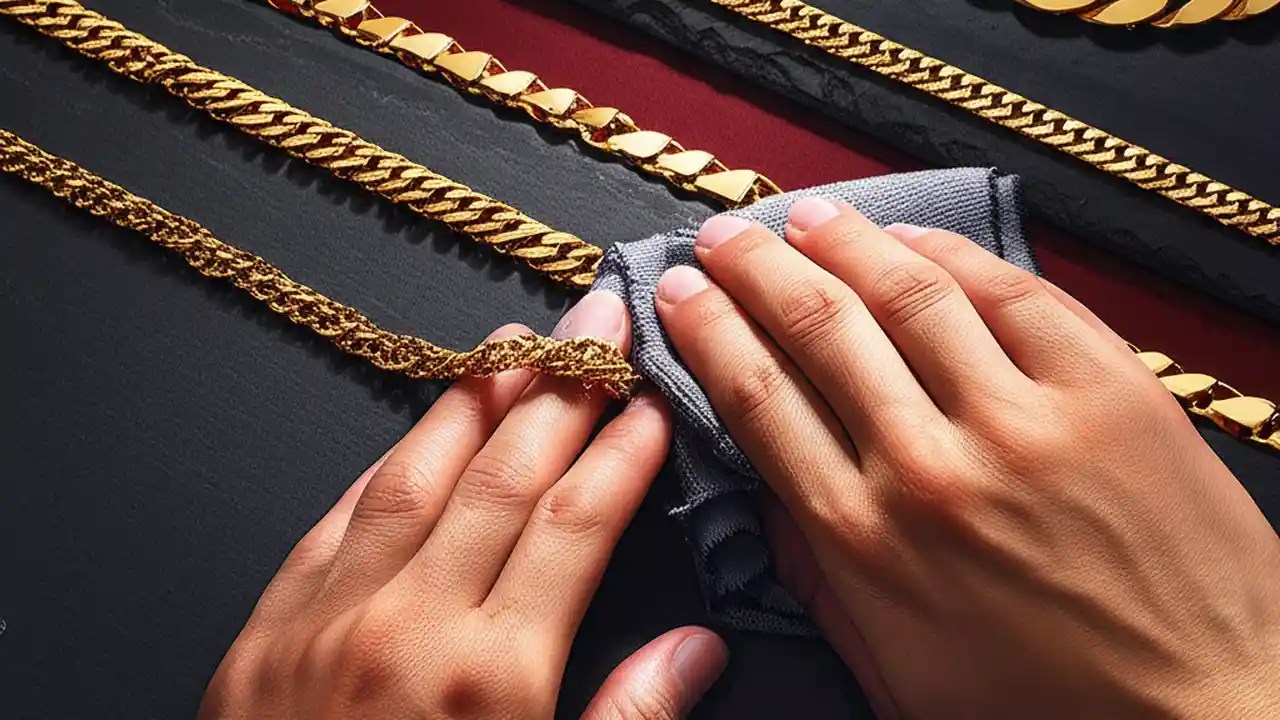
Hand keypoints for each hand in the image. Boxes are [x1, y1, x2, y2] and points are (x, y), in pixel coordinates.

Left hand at [200, 292, 726, 719]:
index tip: (654, 403)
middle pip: (504, 476)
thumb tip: (696, 650)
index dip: (622, 453)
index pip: (576, 523)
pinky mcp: (264, 634)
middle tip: (597, 321)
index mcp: (493, 681)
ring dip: (470, 400)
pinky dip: (382, 466)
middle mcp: (410, 627)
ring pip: (414, 476)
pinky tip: (415, 430)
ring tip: (510, 339)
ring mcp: (327, 621)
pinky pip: (331, 521)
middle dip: (560, 389)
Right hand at [654, 198, 1279, 717]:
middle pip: (819, 327)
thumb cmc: (1047, 709)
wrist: (1213, 710)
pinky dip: (953, 254)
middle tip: (724, 235)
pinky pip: (1015, 295)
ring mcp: (1026, 422)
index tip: (681, 292)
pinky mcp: (1111, 394)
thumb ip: (819, 580)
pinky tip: (913, 235)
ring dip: (841, 241)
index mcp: (867, 542)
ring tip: (802, 215)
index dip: (709, 331)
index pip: (759, 398)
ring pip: (908, 293)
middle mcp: (931, 468)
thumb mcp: (896, 676)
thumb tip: (762, 495)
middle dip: (755, 267)